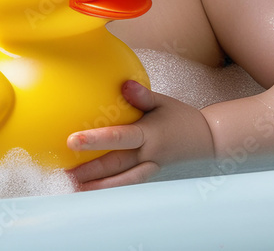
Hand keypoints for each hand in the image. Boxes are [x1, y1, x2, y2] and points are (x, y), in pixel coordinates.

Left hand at [66, 80, 214, 189]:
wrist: (207, 140)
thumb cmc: (180, 117)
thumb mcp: (163, 102)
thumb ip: (142, 95)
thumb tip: (124, 84)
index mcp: (150, 135)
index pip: (119, 138)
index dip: (95, 140)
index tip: (72, 141)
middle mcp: (149, 155)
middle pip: (115, 166)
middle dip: (90, 171)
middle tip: (66, 173)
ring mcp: (150, 168)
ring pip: (121, 182)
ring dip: (97, 186)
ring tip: (74, 187)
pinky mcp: (150, 175)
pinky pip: (128, 183)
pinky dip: (110, 187)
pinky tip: (92, 188)